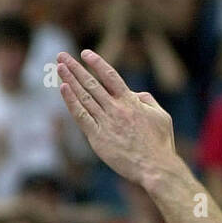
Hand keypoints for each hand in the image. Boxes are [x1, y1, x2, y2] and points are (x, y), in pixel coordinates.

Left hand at [57, 50, 177, 185]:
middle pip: (92, 83)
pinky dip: (71, 101)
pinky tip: (63, 88)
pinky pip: (81, 116)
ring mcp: (106, 122)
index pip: (110, 76)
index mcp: (131, 102)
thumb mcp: (162, 117)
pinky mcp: (98, 137)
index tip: (85, 54)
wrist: (155, 168)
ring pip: (84, 96)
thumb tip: (135, 93)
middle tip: (62, 55)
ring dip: (70, 79)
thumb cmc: (161, 145)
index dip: (97, 63)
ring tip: (59, 67)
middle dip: (76, 68)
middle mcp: (116, 109)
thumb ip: (148, 101)